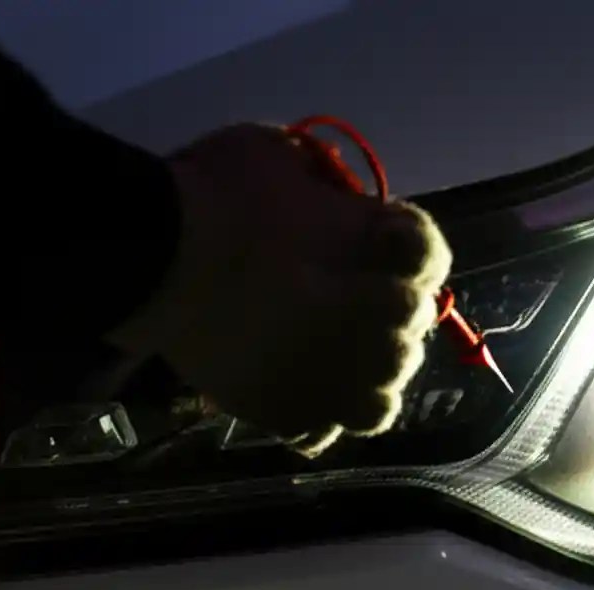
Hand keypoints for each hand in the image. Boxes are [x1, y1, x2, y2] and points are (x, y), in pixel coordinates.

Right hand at [107, 123, 450, 456]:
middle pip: (408, 334)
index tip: (374, 231)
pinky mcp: (286, 417)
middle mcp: (378, 330)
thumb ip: (310, 178)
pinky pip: (317, 433)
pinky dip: (311, 413)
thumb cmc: (222, 196)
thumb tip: (311, 189)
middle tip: (336, 297)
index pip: (430, 257)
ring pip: (378, 403)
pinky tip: (290, 388)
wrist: (163, 258)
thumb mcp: (275, 153)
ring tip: (325, 358)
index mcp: (383, 256)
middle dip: (383, 317)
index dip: (406, 244)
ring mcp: (335, 383)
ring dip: (363, 380)